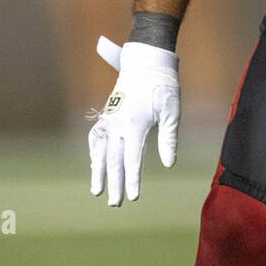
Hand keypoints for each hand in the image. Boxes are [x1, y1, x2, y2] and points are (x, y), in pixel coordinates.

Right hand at [88, 37, 179, 206]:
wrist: (147, 61)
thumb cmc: (164, 87)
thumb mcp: (172, 111)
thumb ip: (169, 138)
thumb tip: (168, 164)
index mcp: (136, 123)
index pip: (132, 158)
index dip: (133, 179)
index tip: (134, 197)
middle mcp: (118, 122)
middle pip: (114, 159)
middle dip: (115, 183)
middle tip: (116, 204)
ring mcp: (109, 118)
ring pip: (99, 150)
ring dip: (97, 171)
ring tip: (97, 191)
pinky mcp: (106, 113)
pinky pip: (95, 136)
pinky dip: (93, 152)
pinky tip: (95, 164)